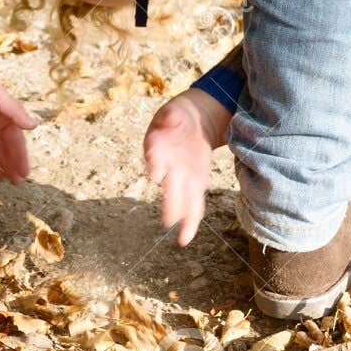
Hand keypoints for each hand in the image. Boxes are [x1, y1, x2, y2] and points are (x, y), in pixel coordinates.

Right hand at [143, 89, 230, 245]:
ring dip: (180, 217)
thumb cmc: (178, 118)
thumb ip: (171, 115)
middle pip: (168, 187)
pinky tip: (185, 238)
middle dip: (169, 203)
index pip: (155, 159)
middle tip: (168, 219)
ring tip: (181, 237)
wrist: (191, 123)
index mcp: (157, 148)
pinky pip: (192, 204)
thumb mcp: (174, 111)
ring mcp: (179, 178)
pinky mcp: (195, 183)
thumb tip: (171, 117)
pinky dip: (189, 221)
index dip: (155, 166)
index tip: (157, 174)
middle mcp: (166, 167)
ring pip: (179, 201)